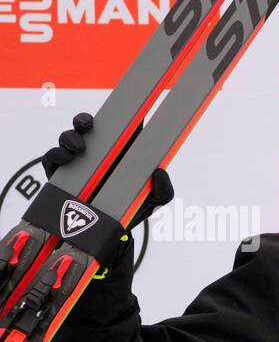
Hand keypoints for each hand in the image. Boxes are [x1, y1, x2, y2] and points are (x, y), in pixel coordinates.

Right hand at [41, 113, 173, 231]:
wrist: (110, 232)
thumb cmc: (133, 209)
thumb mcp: (154, 201)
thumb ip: (164, 189)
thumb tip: (160, 172)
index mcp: (120, 151)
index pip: (118, 127)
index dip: (119, 115)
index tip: (117, 109)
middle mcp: (97, 151)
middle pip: (87, 126)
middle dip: (83, 120)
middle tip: (88, 125)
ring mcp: (77, 160)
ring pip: (68, 138)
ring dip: (70, 138)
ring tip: (79, 148)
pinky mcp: (60, 173)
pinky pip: (53, 158)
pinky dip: (56, 154)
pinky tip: (65, 158)